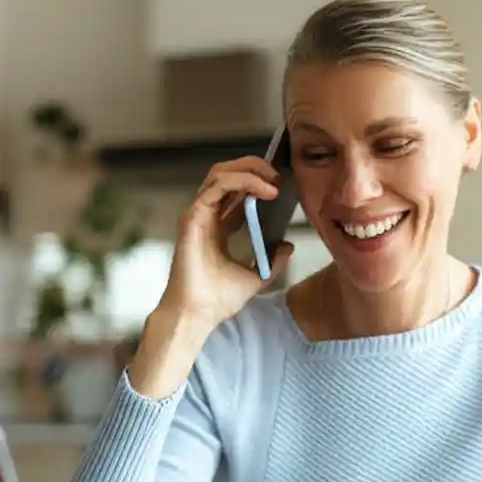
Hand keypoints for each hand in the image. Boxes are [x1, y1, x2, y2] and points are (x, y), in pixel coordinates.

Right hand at [157, 156, 294, 329]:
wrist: (199, 314)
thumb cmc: (218, 300)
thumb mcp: (257, 277)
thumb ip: (272, 260)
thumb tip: (288, 245)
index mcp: (218, 226)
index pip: (235, 190)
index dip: (257, 180)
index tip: (281, 186)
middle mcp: (207, 216)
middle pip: (227, 174)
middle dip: (255, 167)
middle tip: (279, 175)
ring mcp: (198, 214)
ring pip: (221, 173)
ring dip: (250, 169)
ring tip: (274, 179)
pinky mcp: (193, 216)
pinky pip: (218, 185)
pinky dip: (243, 181)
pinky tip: (265, 190)